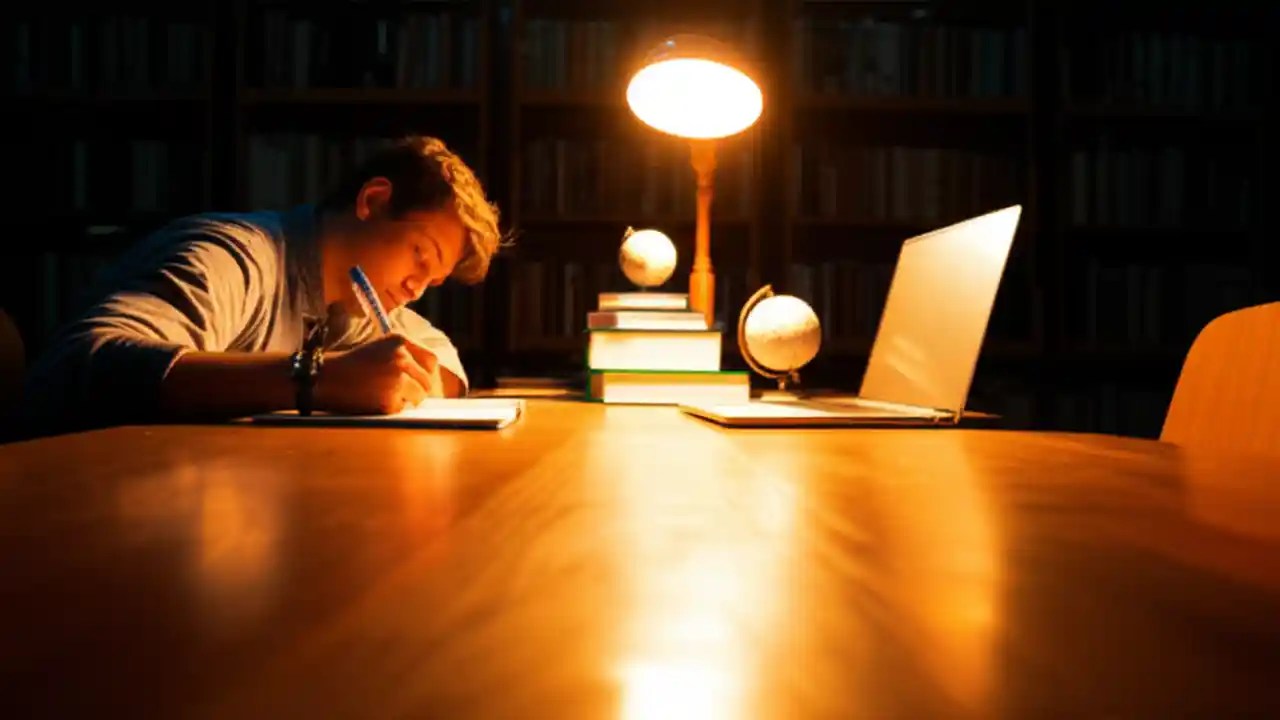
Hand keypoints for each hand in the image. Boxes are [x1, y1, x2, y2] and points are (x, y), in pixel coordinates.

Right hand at [313, 334, 442, 413]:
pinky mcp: (390, 398)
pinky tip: (376, 401)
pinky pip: (402, 408)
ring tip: (387, 396)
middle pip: (427, 380)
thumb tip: (430, 378)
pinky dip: (392, 409)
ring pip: (420, 396)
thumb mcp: (382, 348)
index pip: (431, 360)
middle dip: (418, 390)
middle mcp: (402, 357)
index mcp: (400, 341)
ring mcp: (397, 378)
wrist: (326, 378)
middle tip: (402, 394)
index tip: (420, 380)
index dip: (427, 373)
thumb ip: (406, 356)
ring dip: (408, 400)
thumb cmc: (353, 364)